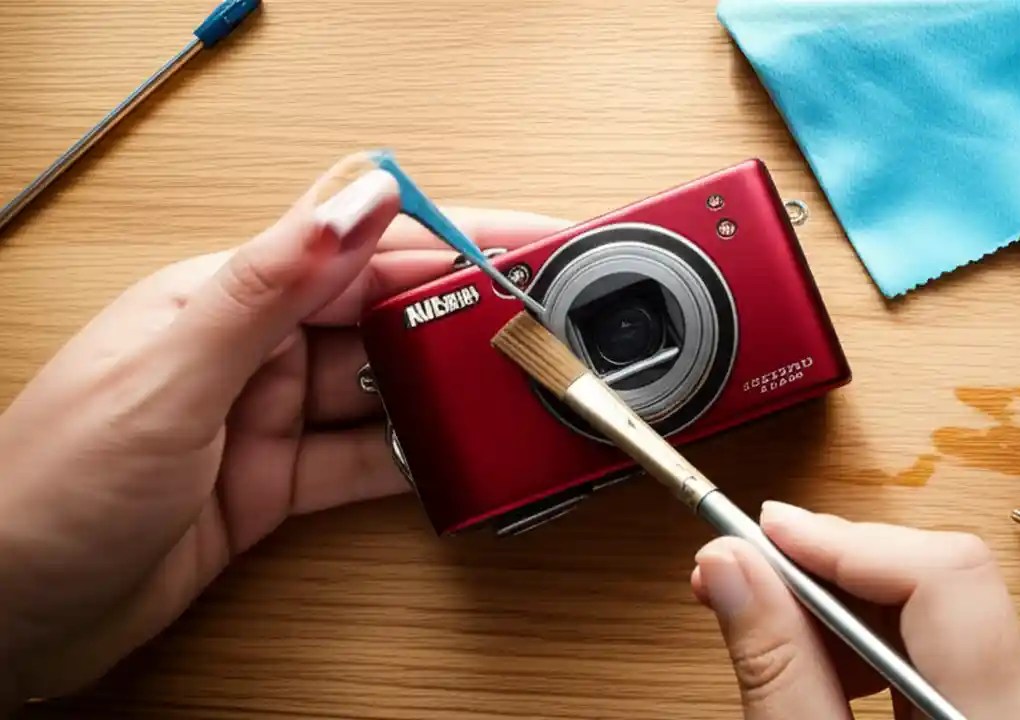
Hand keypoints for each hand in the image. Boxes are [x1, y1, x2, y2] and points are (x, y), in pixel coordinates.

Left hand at [0, 158, 566, 706]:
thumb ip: (271, 286)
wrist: (6, 613)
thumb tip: (360, 200)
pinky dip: (408, 463)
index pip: (358, 248)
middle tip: (539, 322)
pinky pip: (361, 463)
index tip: (523, 241)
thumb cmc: (52, 482)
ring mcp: (263, 419)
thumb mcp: (172, 376)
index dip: (447, 238)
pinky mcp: (270, 484)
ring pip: (378, 390)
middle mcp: (250, 350)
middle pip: (380, 316)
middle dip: (460, 315)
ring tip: (508, 390)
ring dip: (440, 392)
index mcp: (225, 297)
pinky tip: (452, 458)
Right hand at [690, 502, 1019, 718]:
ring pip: (952, 608)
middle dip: (832, 567)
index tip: (768, 532)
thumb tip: (734, 573)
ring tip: (774, 620)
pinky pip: (962, 645)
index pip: (946, 578)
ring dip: (852, 602)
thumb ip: (778, 674)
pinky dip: (886, 640)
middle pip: (945, 582)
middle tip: (742, 574)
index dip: (846, 539)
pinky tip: (833, 660)